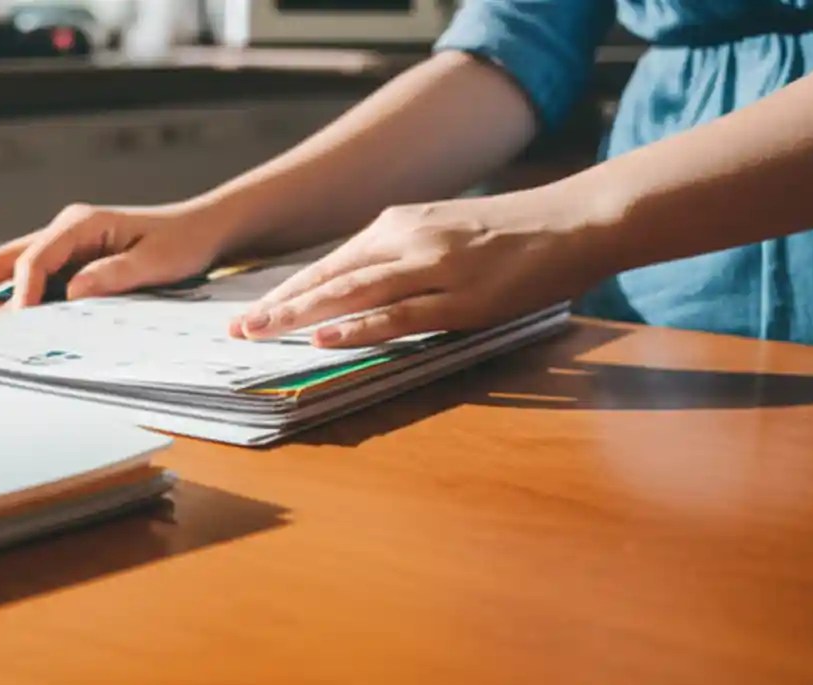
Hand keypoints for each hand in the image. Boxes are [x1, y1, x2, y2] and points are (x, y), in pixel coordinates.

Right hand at [0, 200, 234, 323]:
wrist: (200, 230)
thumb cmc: (181, 243)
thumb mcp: (157, 261)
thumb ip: (116, 274)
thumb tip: (72, 291)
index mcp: (81, 224)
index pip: (37, 259)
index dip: (22, 292)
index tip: (16, 322)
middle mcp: (64, 231)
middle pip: (5, 261)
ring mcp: (64, 246)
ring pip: (10, 270)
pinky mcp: (70, 263)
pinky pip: (29, 281)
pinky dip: (5, 300)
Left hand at [229, 189, 614, 346]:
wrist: (574, 220)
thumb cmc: (509, 231)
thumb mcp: (441, 231)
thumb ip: (397, 256)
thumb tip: (354, 289)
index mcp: (398, 224)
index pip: (329, 264)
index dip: (287, 290)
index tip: (252, 311)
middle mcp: (408, 240)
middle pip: (329, 278)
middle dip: (279, 305)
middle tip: (237, 328)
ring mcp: (435, 268)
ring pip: (353, 293)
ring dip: (301, 315)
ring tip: (261, 333)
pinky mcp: (463, 297)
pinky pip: (399, 315)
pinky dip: (358, 326)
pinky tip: (323, 336)